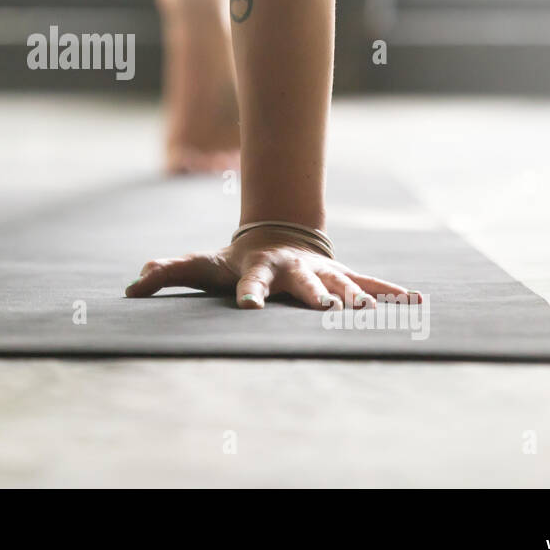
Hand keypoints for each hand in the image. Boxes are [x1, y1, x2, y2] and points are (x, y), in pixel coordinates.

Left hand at [125, 225, 418, 309]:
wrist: (274, 236)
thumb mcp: (200, 265)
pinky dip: (394, 293)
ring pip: (343, 286)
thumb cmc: (232, 261)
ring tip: (375, 313)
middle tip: (329, 309)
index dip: (249, 294)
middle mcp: (294, 271)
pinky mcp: (342, 276)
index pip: (251, 283)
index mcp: (259, 271)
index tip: (249, 307)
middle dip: (316, 296)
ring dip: (359, 299)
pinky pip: (372, 283)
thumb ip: (167, 272)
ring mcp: (321, 272)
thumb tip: (131, 285)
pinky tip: (418, 302)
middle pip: (306, 285)